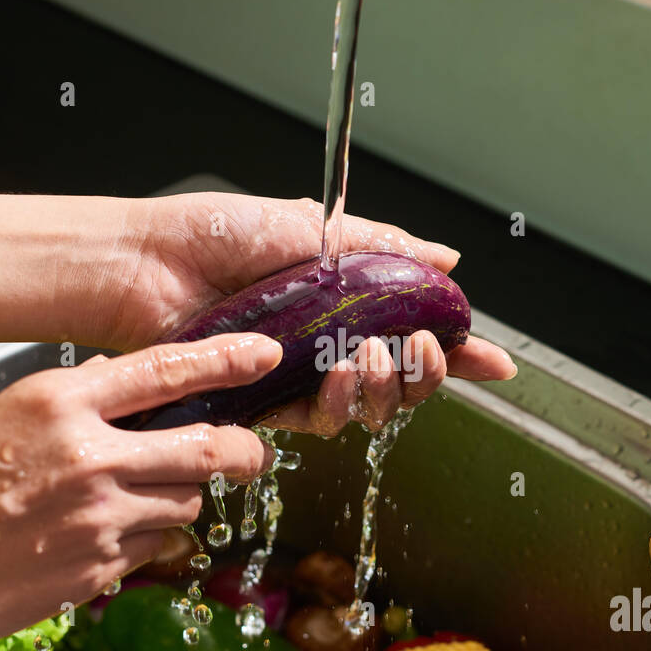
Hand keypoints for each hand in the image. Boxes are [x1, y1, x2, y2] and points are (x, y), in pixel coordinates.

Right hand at [0, 333, 280, 650]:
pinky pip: (151, 550)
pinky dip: (146, 542)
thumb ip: (48, 409)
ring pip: (186, 503)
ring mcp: (101, 520)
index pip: (165, 370)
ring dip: (182, 498)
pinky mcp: (97, 572)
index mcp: (58, 403)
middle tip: (255, 454)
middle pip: (206, 448)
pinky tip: (107, 540)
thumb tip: (92, 400)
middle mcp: (94, 457)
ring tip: (148, 498)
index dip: (225, 360)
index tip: (265, 355)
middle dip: (244, 451)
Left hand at [100, 193, 516, 433]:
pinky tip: (337, 374)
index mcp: (349, 302)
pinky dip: (339, 404)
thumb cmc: (220, 235)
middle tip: (422, 348)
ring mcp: (300, 377)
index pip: (418, 334)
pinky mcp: (267, 404)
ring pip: (370, 410)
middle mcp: (330, 344)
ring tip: (373, 358)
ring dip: (387, 389)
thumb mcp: (317, 227)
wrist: (152, 263)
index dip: (461, 353)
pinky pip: (320, 422)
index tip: (498, 364)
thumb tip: (451, 257)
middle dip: (428, 373)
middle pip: (404, 383)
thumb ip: (388, 247)